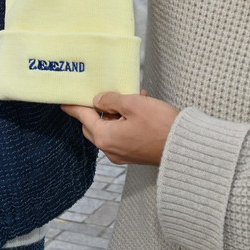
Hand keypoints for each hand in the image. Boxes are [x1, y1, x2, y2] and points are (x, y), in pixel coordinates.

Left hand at [62, 90, 179, 164]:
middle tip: (100, 95)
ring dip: (114, 114)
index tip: (65, 101)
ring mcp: (122, 154)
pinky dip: (125, 122)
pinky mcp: (134, 154)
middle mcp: (110, 149)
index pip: (83, 117)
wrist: (185, 147)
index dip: (74, 106)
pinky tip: (140, 108)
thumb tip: (98, 101)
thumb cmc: (160, 125)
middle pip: (93, 126)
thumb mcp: (133, 104)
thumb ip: (111, 100)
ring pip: (109, 130)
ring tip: (130, 97)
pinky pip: (122, 135)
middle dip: (96, 110)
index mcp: (105, 137)